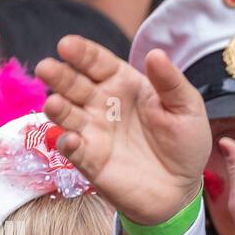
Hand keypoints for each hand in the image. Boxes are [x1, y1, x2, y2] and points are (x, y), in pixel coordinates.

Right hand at [35, 35, 209, 225]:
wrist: (182, 189)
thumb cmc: (185, 144)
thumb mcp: (187, 109)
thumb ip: (171, 82)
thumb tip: (156, 54)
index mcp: (124, 83)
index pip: (97, 62)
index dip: (82, 53)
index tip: (67, 45)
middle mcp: (102, 104)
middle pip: (74, 84)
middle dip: (59, 75)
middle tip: (46, 68)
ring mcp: (93, 132)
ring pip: (67, 114)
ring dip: (57, 108)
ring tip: (54, 103)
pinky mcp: (90, 160)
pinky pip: (73, 149)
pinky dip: (68, 144)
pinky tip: (71, 139)